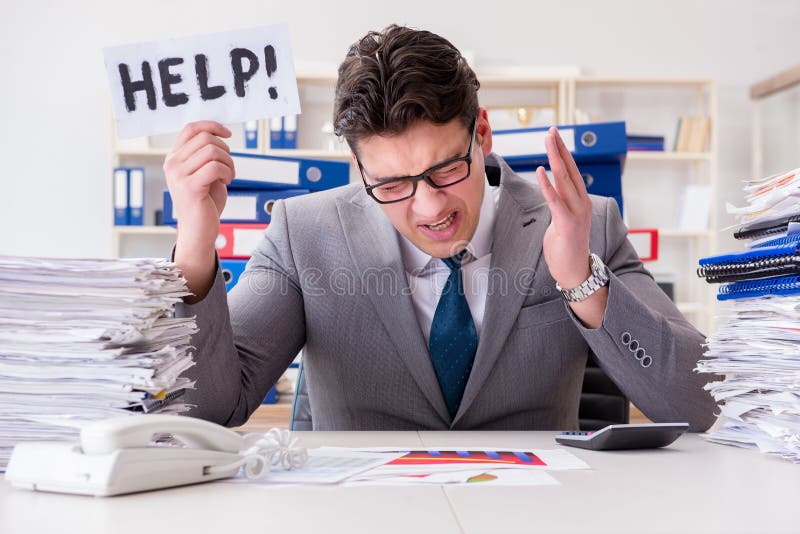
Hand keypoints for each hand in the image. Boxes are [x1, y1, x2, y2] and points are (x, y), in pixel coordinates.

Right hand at [163, 121, 234, 299]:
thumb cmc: (205, 203)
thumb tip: (219, 133)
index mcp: (174, 158)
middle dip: (225, 149)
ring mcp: (179, 175)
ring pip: (212, 151)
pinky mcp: (190, 187)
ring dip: (228, 162)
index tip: (227, 133)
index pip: (191, 128)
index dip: (212, 125)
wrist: (199, 231)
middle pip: (205, 138)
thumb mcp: (204, 172)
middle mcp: (172, 164)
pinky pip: (215, 167)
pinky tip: (227, 182)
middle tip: (229, 166)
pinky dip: (227, 172)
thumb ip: (207, 154)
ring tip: (228, 176)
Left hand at [535, 127, 592, 289]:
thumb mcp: (561, 219)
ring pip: (565, 180)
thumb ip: (559, 203)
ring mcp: (577, 213)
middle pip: (569, 170)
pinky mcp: (567, 224)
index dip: (563, 152)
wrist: (573, 270)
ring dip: (555, 159)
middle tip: (552, 130)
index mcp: (580, 200)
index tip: (555, 135)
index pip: (571, 171)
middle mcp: (582, 203)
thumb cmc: (565, 246)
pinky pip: (556, 201)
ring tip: (549, 142)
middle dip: (560, 148)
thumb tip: (552, 191)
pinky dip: (548, 185)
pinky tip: (541, 171)